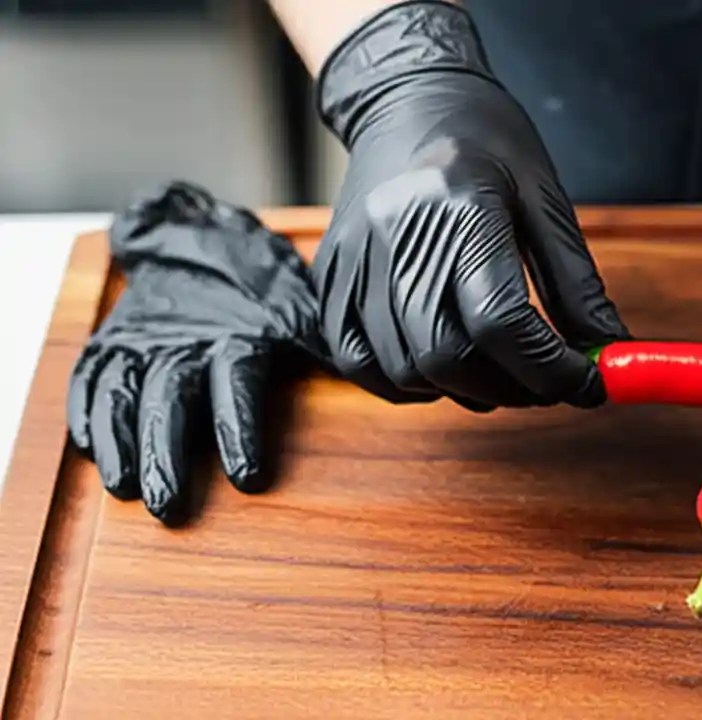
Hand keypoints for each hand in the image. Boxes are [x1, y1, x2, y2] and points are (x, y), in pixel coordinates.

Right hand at [67, 183, 324, 524]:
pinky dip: (85, 410)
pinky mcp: (112, 340)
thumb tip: (378, 376)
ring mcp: (142, 339)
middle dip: (166, 454)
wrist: (197, 232)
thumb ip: (325, 347)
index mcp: (235, 335)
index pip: (236, 386)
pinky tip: (89, 448)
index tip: (247, 477)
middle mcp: (183, 339)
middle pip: (170, 399)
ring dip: (121, 441)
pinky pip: (90, 375)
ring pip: (122, 392)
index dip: (240, 431)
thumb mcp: (301, 310)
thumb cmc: (259, 285)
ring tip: (124, 487)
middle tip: (167, 505)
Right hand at [313, 1, 627, 409]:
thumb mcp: (544, 198)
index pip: (500, 319)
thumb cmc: (484, 140)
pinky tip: (441, 365)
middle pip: (445, 355)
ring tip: (500, 371)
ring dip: (462, 390)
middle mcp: (397, 234)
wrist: (408, 97)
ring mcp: (355, 258)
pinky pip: (358, 360)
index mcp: (460, 203)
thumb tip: (606, 354)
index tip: (585, 385)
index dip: (550, 369)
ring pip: (404, 369)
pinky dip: (406, 383)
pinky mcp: (330, 275)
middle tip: (545, 385)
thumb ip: (575, 283)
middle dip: (510, 389)